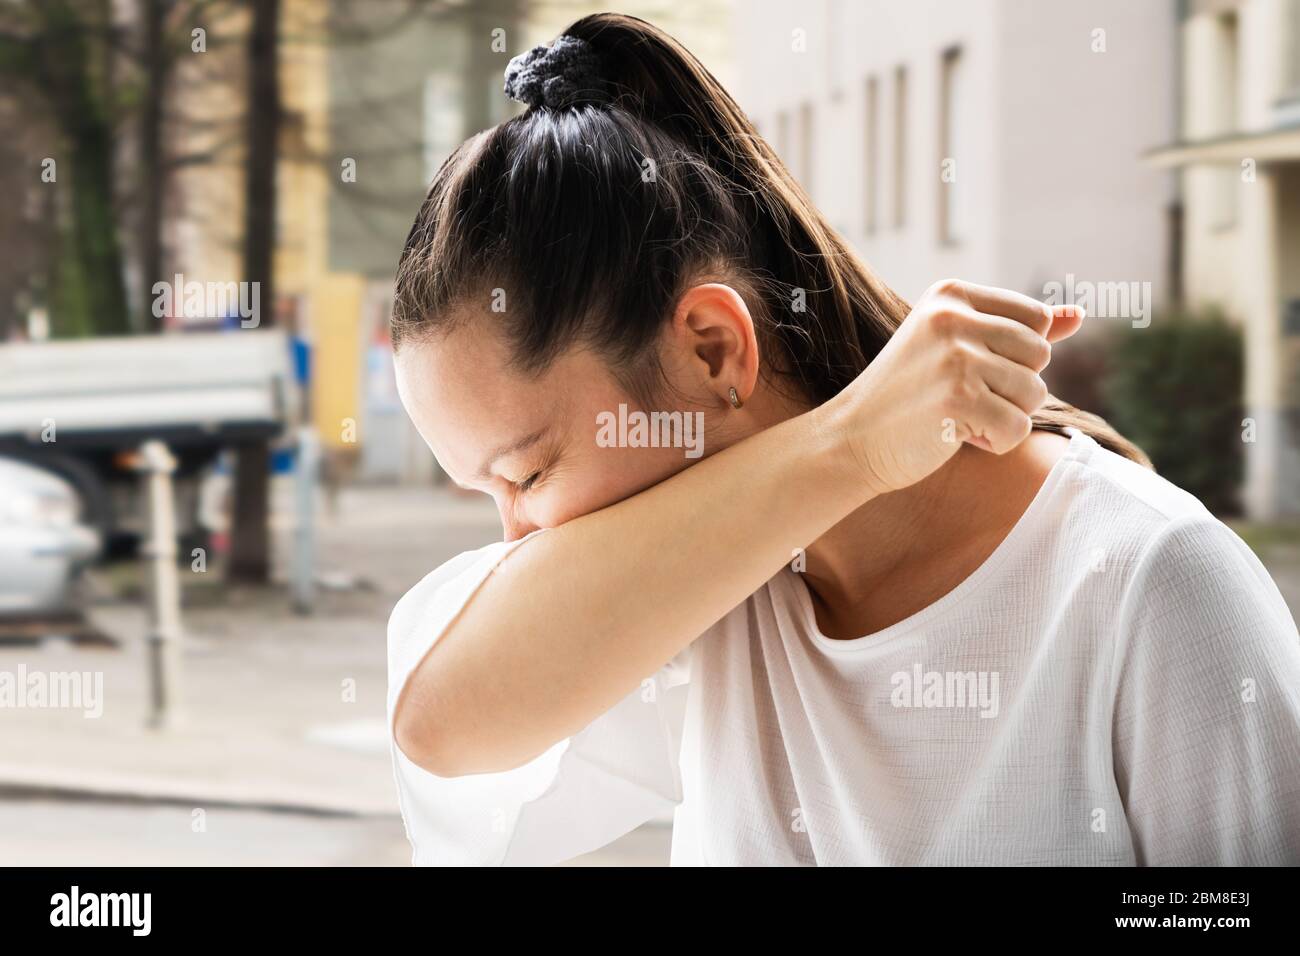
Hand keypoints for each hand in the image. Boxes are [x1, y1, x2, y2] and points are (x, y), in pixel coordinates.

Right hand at [833, 278, 1083, 496]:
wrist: (851, 439)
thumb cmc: (908, 394)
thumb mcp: (956, 347)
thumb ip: (1017, 329)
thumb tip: (1078, 314)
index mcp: (951, 294)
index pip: (1035, 318)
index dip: (1015, 356)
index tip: (970, 369)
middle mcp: (953, 318)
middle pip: (1040, 356)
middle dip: (1014, 388)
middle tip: (964, 397)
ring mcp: (956, 357)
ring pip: (1034, 393)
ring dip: (1004, 416)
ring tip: (958, 416)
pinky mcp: (959, 399)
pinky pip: (1018, 428)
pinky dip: (995, 443)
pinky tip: (956, 436)